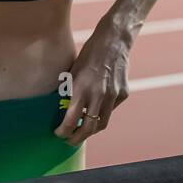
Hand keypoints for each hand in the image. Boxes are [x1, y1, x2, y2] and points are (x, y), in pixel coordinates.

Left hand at [54, 19, 132, 146]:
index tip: (58, 133)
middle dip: (77, 138)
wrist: (113, 41)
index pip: (71, 120)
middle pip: (88, 128)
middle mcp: (99, 95)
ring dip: (91, 130)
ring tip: (82, 130)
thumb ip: (70, 92)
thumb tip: (63, 110)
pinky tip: (96, 109)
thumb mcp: (73, 72)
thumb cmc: (89, 54)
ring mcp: (113, 95)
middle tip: (69, 140)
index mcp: (82, 89)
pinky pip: (111, 110)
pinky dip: (102, 113)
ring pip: (102, 123)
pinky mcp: (123, 94)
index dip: (63, 131)